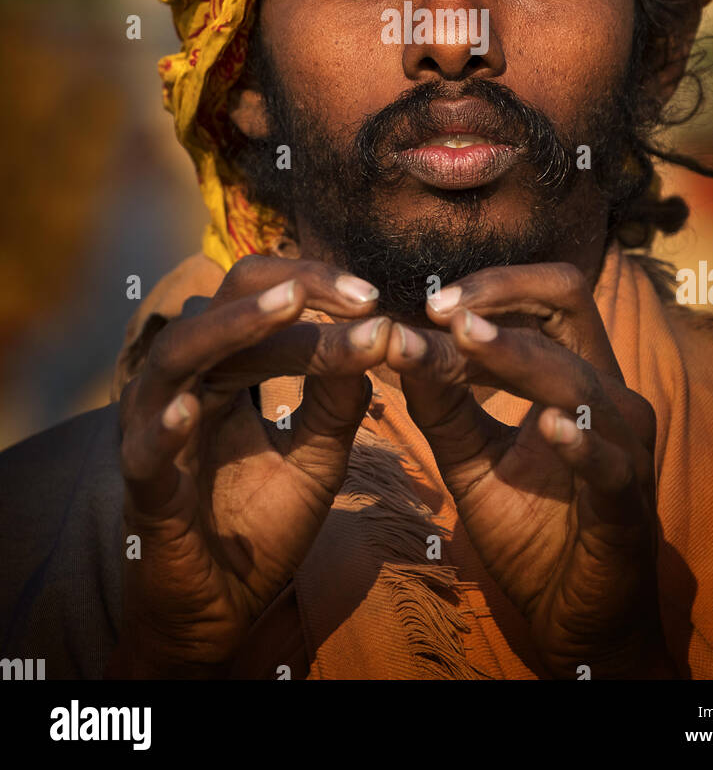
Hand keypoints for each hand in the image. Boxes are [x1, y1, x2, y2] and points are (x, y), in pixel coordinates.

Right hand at [106, 255, 387, 678]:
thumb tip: (379, 335)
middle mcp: (183, 385)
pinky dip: (164, 429)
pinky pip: (145, 455)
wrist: (221, 614)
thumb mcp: (317, 458)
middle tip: (358, 295)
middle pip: (220, 306)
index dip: (318, 289)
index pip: (262, 300)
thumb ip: (340, 403)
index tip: (377, 299)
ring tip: (287, 306)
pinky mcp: (144, 495)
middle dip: (290, 288)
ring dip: (231, 328)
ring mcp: (154, 434)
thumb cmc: (261, 528)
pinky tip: (191, 411)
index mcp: (222, 370)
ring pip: (175, 358)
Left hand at [384, 263, 674, 679]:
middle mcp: (611, 395)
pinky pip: (608, 466)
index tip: (431, 303)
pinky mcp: (627, 509)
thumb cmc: (532, 528)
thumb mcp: (473, 459)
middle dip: (502, 295)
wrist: (575, 620)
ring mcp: (626, 449)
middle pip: (569, 305)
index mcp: (579, 375)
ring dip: (517, 358)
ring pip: (578, 379)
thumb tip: (396, 341)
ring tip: (463, 342)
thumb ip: (442, 404)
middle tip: (440, 307)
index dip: (492, 288)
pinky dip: (580, 443)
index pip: (549, 296)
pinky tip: (550, 428)